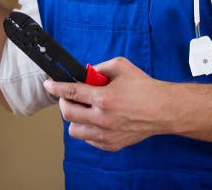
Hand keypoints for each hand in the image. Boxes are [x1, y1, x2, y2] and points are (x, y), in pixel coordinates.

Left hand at [43, 57, 170, 151]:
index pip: (71, 92)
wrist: (163, 110)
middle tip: (68, 96)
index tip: (48, 84)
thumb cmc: (145, 88)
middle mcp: (103, 118)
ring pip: (74, 130)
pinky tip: (96, 119)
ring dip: (74, 118)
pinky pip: (88, 139)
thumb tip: (86, 73)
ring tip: (84, 109)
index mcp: (104, 97)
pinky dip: (87, 129)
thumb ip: (100, 67)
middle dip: (63, 102)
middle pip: (67, 113)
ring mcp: (106, 134)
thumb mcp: (122, 66)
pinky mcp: (111, 144)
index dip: (55, 87)